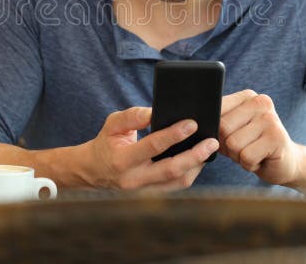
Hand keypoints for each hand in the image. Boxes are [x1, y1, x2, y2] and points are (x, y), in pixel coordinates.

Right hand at [85, 107, 218, 190]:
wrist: (94, 172)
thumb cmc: (106, 143)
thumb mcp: (112, 124)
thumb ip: (133, 116)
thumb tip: (156, 112)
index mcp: (122, 160)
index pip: (153, 146)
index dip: (174, 135)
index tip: (192, 123)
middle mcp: (134, 180)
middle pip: (171, 171)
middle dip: (195, 155)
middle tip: (212, 142)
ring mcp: (144, 191)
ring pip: (178, 182)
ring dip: (197, 165)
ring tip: (209, 149)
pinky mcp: (152, 194)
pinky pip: (176, 186)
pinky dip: (190, 172)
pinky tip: (198, 159)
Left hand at [218, 90, 300, 185]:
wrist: (287, 163)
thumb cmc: (252, 145)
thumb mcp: (233, 129)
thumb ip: (218, 122)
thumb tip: (194, 123)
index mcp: (247, 96)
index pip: (216, 110)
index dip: (216, 131)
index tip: (230, 136)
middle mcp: (260, 102)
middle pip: (223, 128)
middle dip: (227, 146)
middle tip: (244, 147)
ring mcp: (270, 119)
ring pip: (233, 144)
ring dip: (239, 157)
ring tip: (253, 152)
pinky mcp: (277, 138)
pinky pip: (246, 157)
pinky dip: (250, 164)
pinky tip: (261, 159)